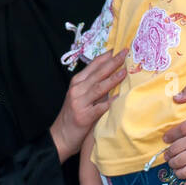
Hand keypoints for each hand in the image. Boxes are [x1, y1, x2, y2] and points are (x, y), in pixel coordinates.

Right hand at [50, 47, 127, 161]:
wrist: (60, 136)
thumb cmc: (73, 116)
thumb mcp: (80, 97)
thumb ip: (94, 87)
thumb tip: (113, 76)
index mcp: (76, 83)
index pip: (93, 66)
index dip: (106, 56)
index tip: (118, 48)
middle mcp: (77, 90)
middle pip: (97, 73)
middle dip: (112, 62)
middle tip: (125, 53)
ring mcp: (79, 102)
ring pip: (98, 87)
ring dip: (113, 78)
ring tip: (125, 71)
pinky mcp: (84, 116)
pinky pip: (99, 107)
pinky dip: (109, 102)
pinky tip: (118, 97)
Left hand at [162, 115, 185, 184]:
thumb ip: (185, 138)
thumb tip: (170, 143)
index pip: (172, 149)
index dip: (168, 154)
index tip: (167, 156)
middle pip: (176, 162)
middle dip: (171, 164)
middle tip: (171, 164)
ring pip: (184, 173)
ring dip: (178, 174)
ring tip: (178, 173)